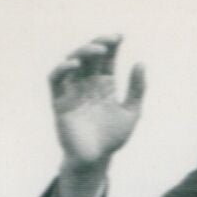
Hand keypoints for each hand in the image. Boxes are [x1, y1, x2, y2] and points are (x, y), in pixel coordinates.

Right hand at [48, 34, 145, 172]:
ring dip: (83, 53)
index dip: (111, 45)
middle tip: (110, 40)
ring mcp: (72, 91)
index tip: (120, 37)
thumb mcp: (131, 112)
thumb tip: (141, 63)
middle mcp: (87, 84)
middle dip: (99, 44)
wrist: (96, 159)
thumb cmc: (112, 138)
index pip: (106, 59)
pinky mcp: (59, 101)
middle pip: (89, 57)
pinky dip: (63, 69)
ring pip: (72, 63)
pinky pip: (55, 80)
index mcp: (103, 85)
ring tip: (98, 49)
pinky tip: (76, 64)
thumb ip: (137, 90)